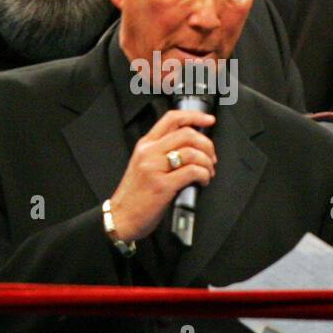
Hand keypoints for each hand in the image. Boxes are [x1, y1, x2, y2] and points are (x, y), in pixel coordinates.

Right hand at [108, 108, 216, 242]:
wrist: (121, 216)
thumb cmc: (135, 194)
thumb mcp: (144, 165)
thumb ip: (162, 152)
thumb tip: (192, 147)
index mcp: (145, 144)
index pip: (171, 119)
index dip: (194, 116)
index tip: (208, 120)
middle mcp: (149, 152)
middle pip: (186, 134)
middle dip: (206, 144)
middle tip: (211, 157)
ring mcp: (154, 168)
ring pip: (191, 152)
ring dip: (207, 162)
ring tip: (207, 172)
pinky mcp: (162, 185)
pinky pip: (192, 172)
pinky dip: (204, 175)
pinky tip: (202, 181)